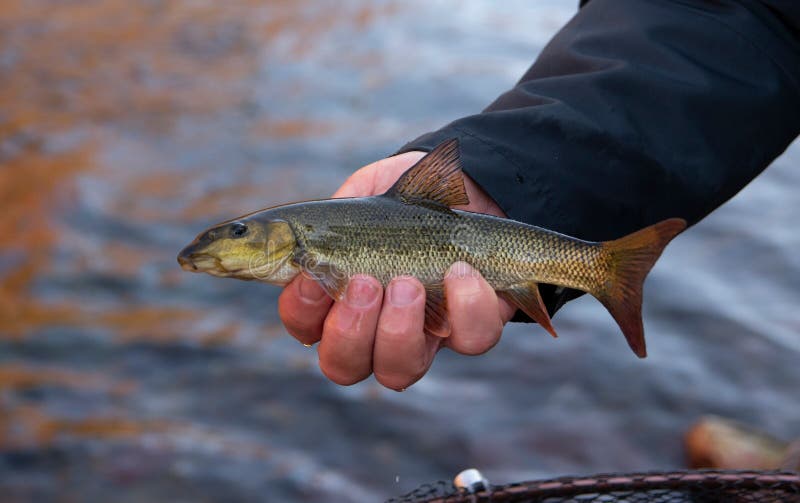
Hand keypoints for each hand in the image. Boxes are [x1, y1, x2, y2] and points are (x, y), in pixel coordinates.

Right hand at [278, 152, 515, 389]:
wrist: (471, 189)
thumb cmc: (408, 200)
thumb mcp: (367, 191)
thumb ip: (338, 213)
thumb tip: (312, 236)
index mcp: (340, 296)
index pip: (304, 324)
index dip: (301, 310)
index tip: (312, 274)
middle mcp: (375, 330)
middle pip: (343, 366)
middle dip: (349, 331)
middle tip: (366, 283)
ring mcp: (424, 336)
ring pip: (399, 371)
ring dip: (399, 330)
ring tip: (408, 283)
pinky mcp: (472, 329)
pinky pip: (470, 339)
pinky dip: (466, 305)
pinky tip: (462, 270)